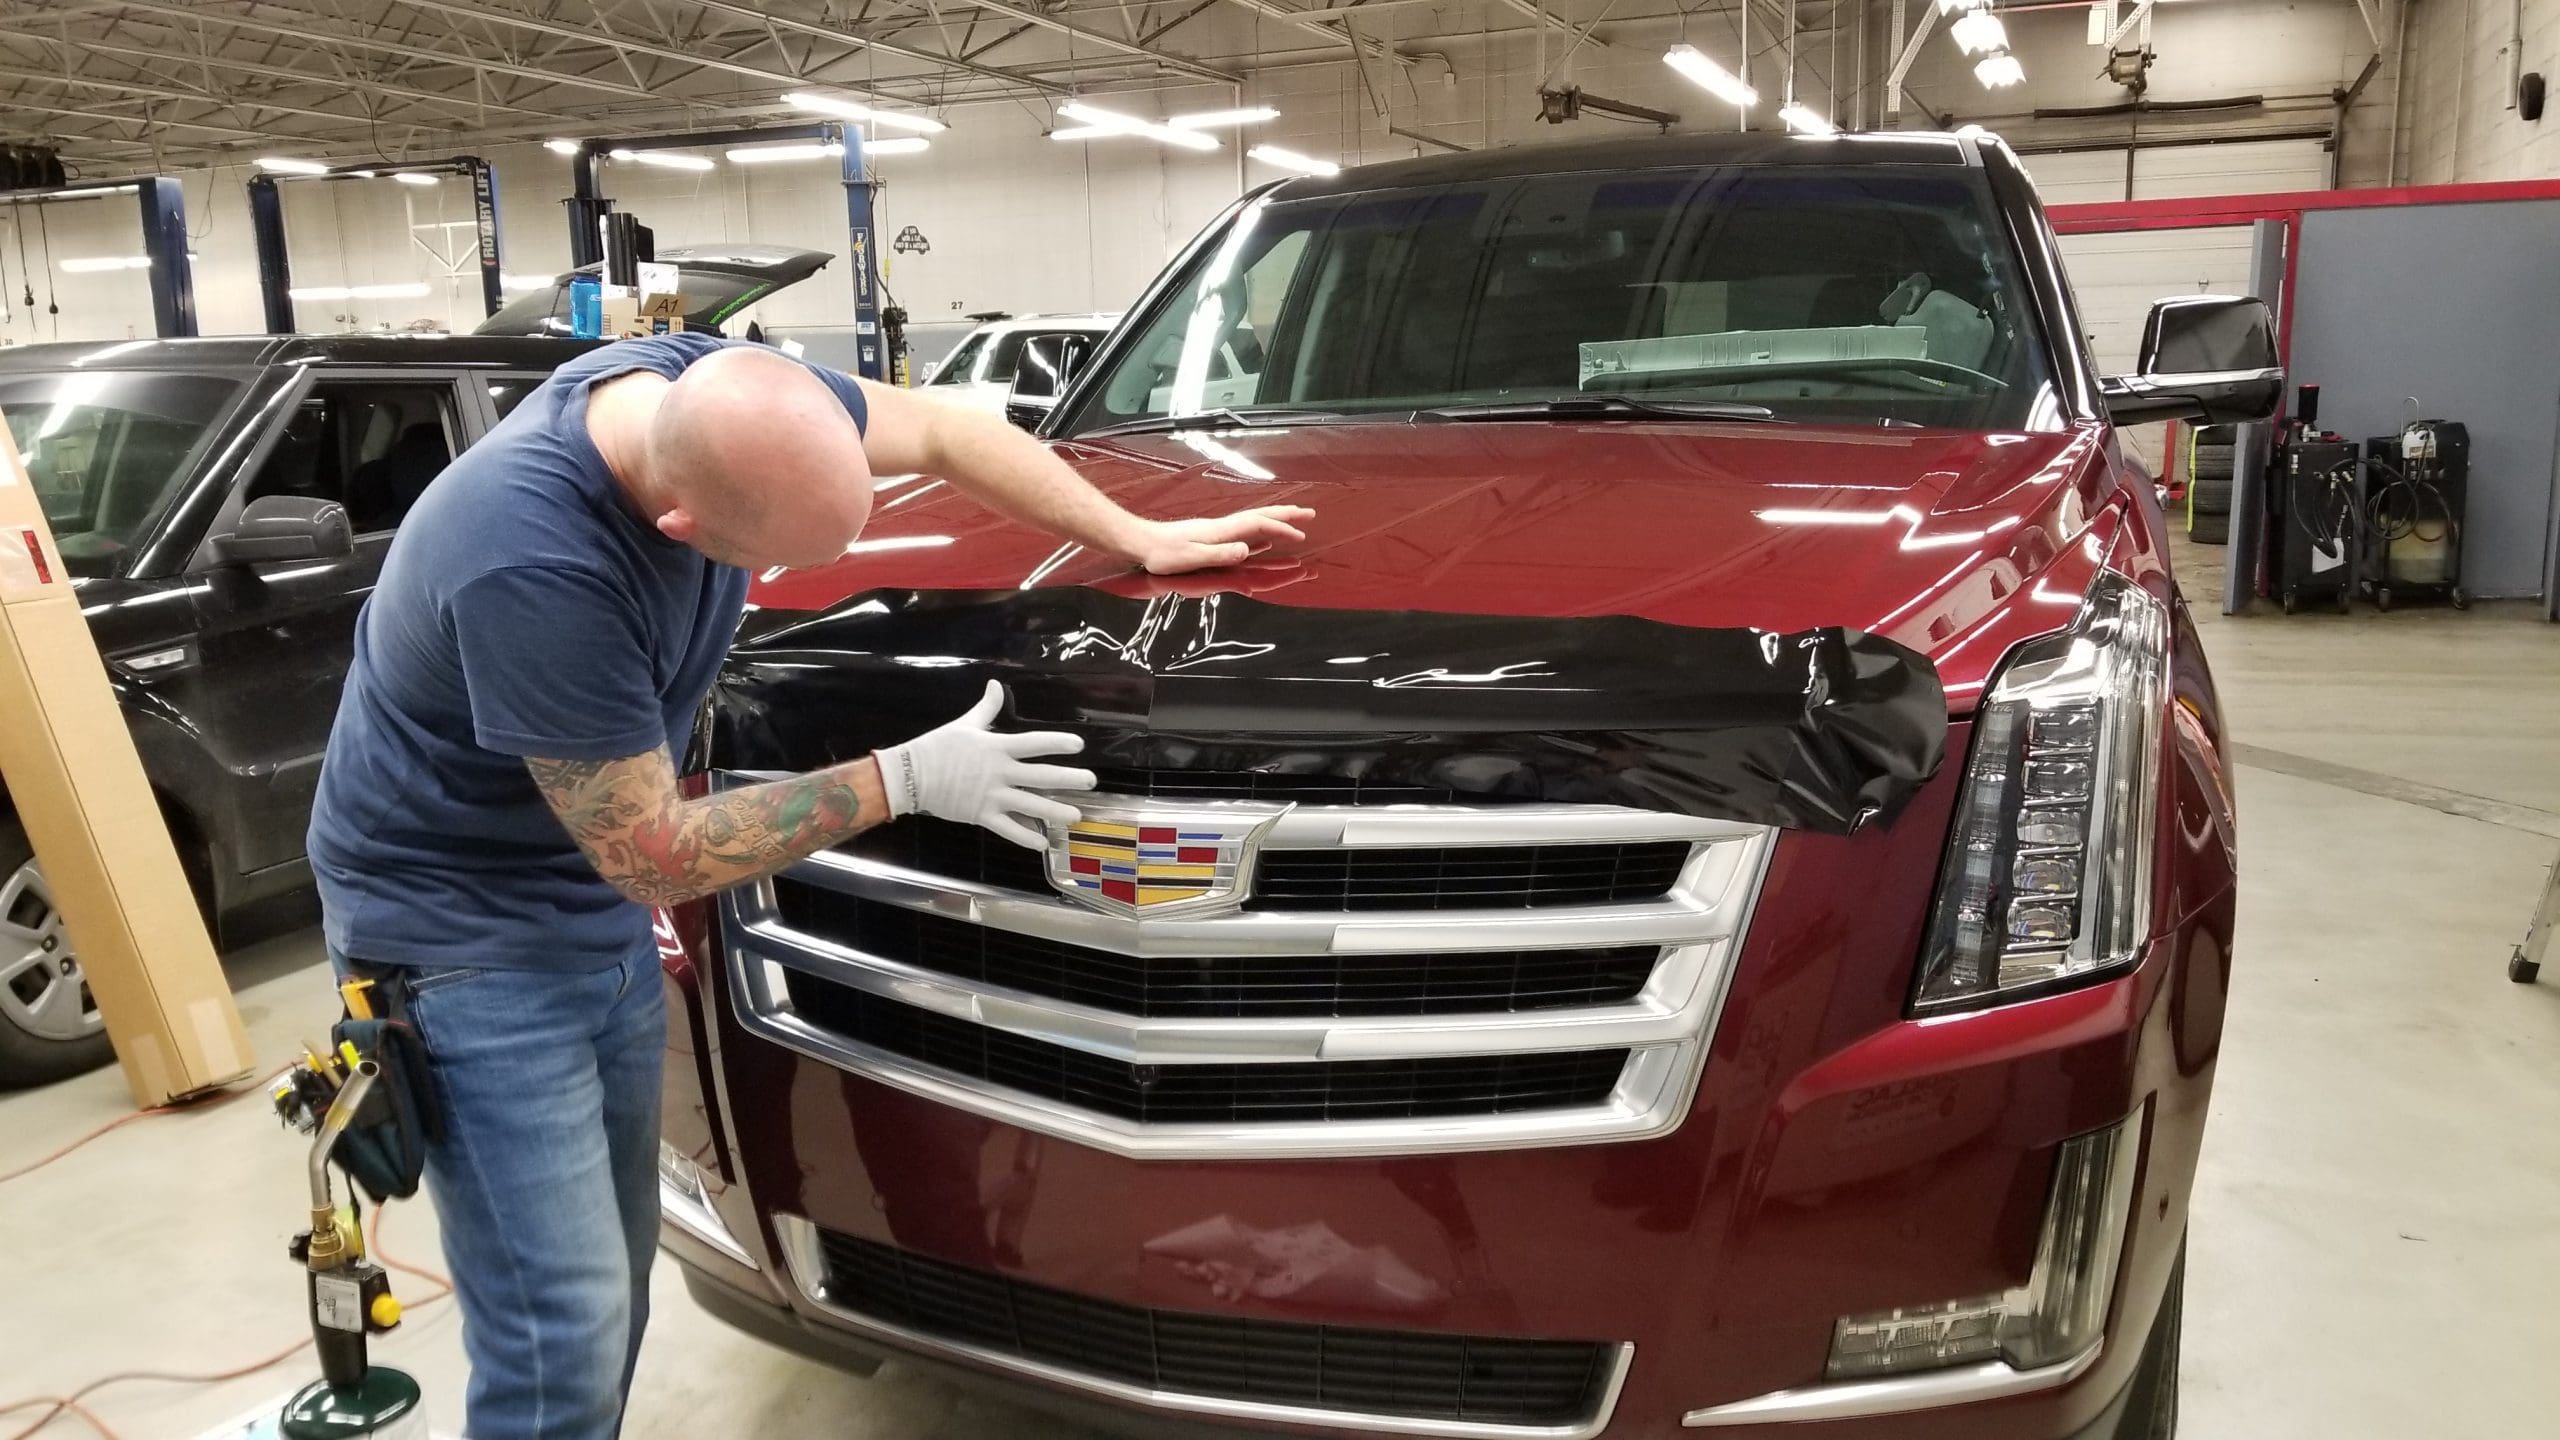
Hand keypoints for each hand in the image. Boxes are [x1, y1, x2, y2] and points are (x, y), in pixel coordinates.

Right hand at [872, 681, 1097, 848]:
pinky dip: (1026, 837)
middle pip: (1041, 776)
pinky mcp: (982, 816)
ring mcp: (992, 796)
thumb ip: (986, 707)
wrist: (910, 775)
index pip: (1034, 743)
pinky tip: (1043, 843)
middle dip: (1069, 779)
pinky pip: (1008, 829)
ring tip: (1076, 816)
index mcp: (997, 748)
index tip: (1079, 745)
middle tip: (1091, 782)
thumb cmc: (938, 747)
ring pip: (1031, 806)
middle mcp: (999, 772)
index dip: (1057, 743)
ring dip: (1056, 811)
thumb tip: (996, 684)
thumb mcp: (965, 724)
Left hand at [1133, 506, 1314, 574]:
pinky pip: (1245, 533)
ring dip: (1277, 520)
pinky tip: (1265, 540)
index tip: (1300, 535)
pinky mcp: (1211, 539)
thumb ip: (1220, 554)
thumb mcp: (1190, 558)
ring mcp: (1217, 532)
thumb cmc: (1162, 555)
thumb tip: (1247, 550)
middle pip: (1261, 516)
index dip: (1281, 528)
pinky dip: (1261, 533)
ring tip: (1295, 521)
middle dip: (1286, 514)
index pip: (1258, 525)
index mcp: (1220, 532)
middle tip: (1310, 513)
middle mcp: (1222, 528)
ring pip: (1255, 522)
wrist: (1141, 543)